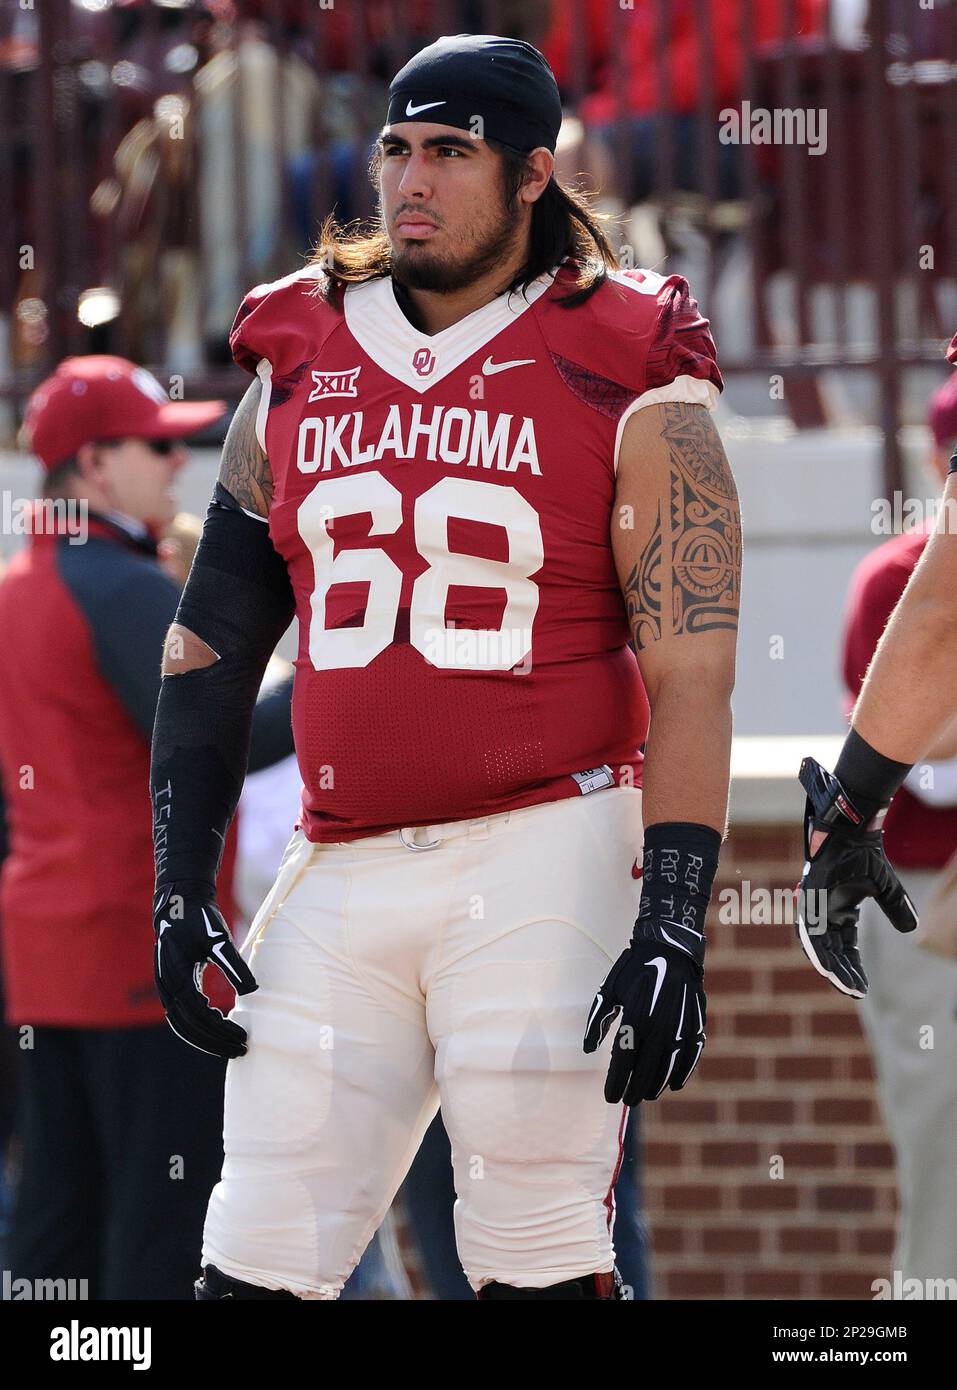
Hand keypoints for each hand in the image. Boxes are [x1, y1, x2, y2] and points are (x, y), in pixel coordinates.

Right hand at [153, 882, 257, 1057]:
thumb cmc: (200, 919)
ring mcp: (166, 986)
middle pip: (188, 1026)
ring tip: (231, 1045)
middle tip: (241, 1050)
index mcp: (175, 976)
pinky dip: (198, 1026)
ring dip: (205, 1037)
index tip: (243, 1036)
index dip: (220, 1029)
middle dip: (214, 1041)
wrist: (180, 901)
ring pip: (182, 1024)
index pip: (198, 1014)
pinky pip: (182, 1013)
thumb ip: (233, 965)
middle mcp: (166, 986)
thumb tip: (252, 991)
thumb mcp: (219, 939)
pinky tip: (219, 1026)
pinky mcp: (172, 984)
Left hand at [583, 937, 705, 1103]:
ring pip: (669, 1066)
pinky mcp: (695, 1024)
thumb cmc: (634, 970)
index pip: (623, 1062)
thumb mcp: (609, 990)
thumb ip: (598, 1021)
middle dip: (635, 1089)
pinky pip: (691, 1055)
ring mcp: (680, 1027)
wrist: (670, 948)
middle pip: (646, 1069)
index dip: (616, 1082)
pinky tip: (675, 1084)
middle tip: (627, 1101)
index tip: (609, 1096)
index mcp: (635, 1018)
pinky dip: (684, 1072)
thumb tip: (588, 1048)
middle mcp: (659, 1026)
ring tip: (647, 1094)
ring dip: (658, 1084)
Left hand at [795, 757, 917, 997]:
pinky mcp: (809, 897)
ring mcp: (815, 905)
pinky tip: (826, 965)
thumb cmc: (864, 853)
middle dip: (843, 973)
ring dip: (830, 965)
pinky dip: (818, 948)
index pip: (845, 947)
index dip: (852, 967)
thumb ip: (894, 907)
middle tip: (855, 993)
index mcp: (840, 911)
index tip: (861, 989)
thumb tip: (911, 929)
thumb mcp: (884, 887)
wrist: (854, 831)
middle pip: (832, 951)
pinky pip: (811, 928)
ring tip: (843, 985)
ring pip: (819, 944)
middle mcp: (825, 912)